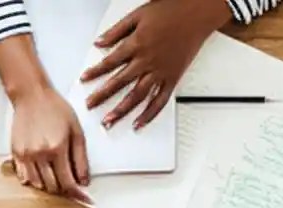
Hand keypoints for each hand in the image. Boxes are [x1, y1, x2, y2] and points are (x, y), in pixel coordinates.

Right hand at [10, 85, 90, 201]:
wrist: (32, 95)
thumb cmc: (55, 109)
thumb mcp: (76, 131)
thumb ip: (81, 158)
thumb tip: (84, 181)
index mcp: (56, 148)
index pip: (68, 182)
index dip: (77, 194)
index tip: (84, 199)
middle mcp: (39, 154)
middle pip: (52, 187)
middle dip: (63, 189)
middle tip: (70, 182)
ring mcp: (25, 155)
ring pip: (38, 185)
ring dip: (49, 184)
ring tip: (55, 173)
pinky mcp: (16, 153)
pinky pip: (24, 177)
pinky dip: (34, 179)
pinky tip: (42, 170)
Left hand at [81, 0, 229, 128]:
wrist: (198, 13)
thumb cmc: (171, 10)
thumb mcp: (138, 15)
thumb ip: (117, 31)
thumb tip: (100, 42)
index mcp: (137, 44)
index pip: (110, 62)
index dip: (95, 72)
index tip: (84, 80)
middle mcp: (148, 61)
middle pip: (120, 82)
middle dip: (102, 95)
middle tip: (90, 105)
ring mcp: (161, 72)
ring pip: (138, 96)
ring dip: (122, 110)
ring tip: (110, 121)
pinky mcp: (173, 78)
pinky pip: (160, 100)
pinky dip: (149, 114)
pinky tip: (139, 123)